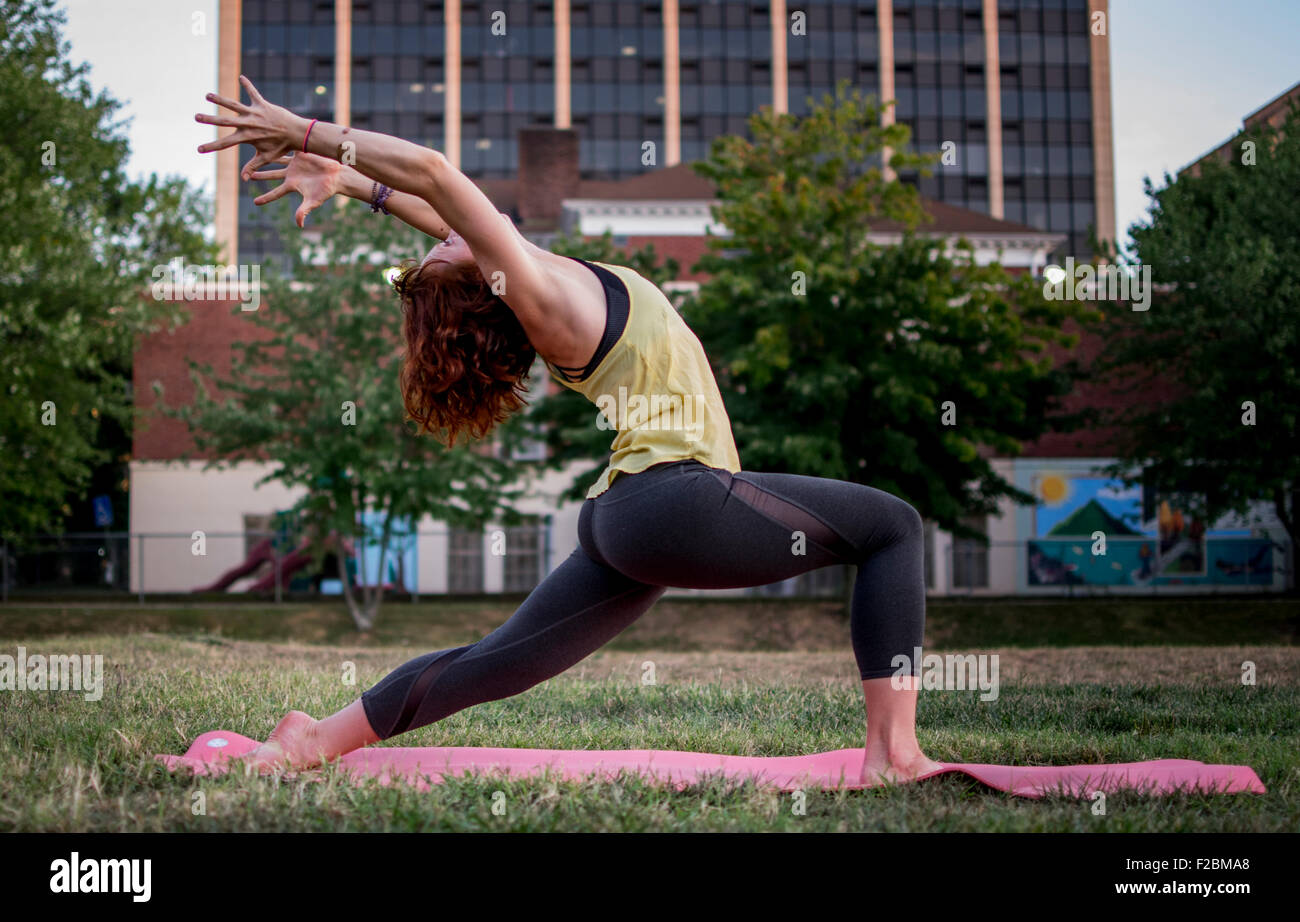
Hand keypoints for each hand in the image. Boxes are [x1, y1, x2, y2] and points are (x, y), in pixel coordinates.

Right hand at [195, 75, 309, 179]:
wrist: (297, 134)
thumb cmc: (282, 146)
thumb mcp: (266, 157)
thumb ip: (253, 166)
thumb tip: (243, 178)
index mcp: (247, 137)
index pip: (226, 143)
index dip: (212, 147)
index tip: (199, 149)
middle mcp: (248, 124)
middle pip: (225, 122)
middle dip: (210, 120)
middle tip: (196, 117)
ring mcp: (254, 113)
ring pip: (234, 105)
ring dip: (220, 100)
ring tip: (207, 95)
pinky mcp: (262, 104)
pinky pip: (253, 93)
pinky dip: (248, 85)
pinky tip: (241, 77)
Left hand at [247, 152, 344, 227]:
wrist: (337, 176)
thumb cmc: (326, 190)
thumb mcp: (313, 201)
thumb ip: (304, 211)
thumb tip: (299, 225)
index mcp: (293, 185)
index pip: (276, 193)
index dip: (266, 198)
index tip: (255, 203)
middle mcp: (292, 174)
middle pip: (273, 176)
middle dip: (261, 175)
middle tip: (248, 176)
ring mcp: (296, 164)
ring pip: (277, 160)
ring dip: (267, 158)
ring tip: (257, 154)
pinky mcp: (301, 154)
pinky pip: (288, 148)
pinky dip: (280, 144)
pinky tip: (271, 139)